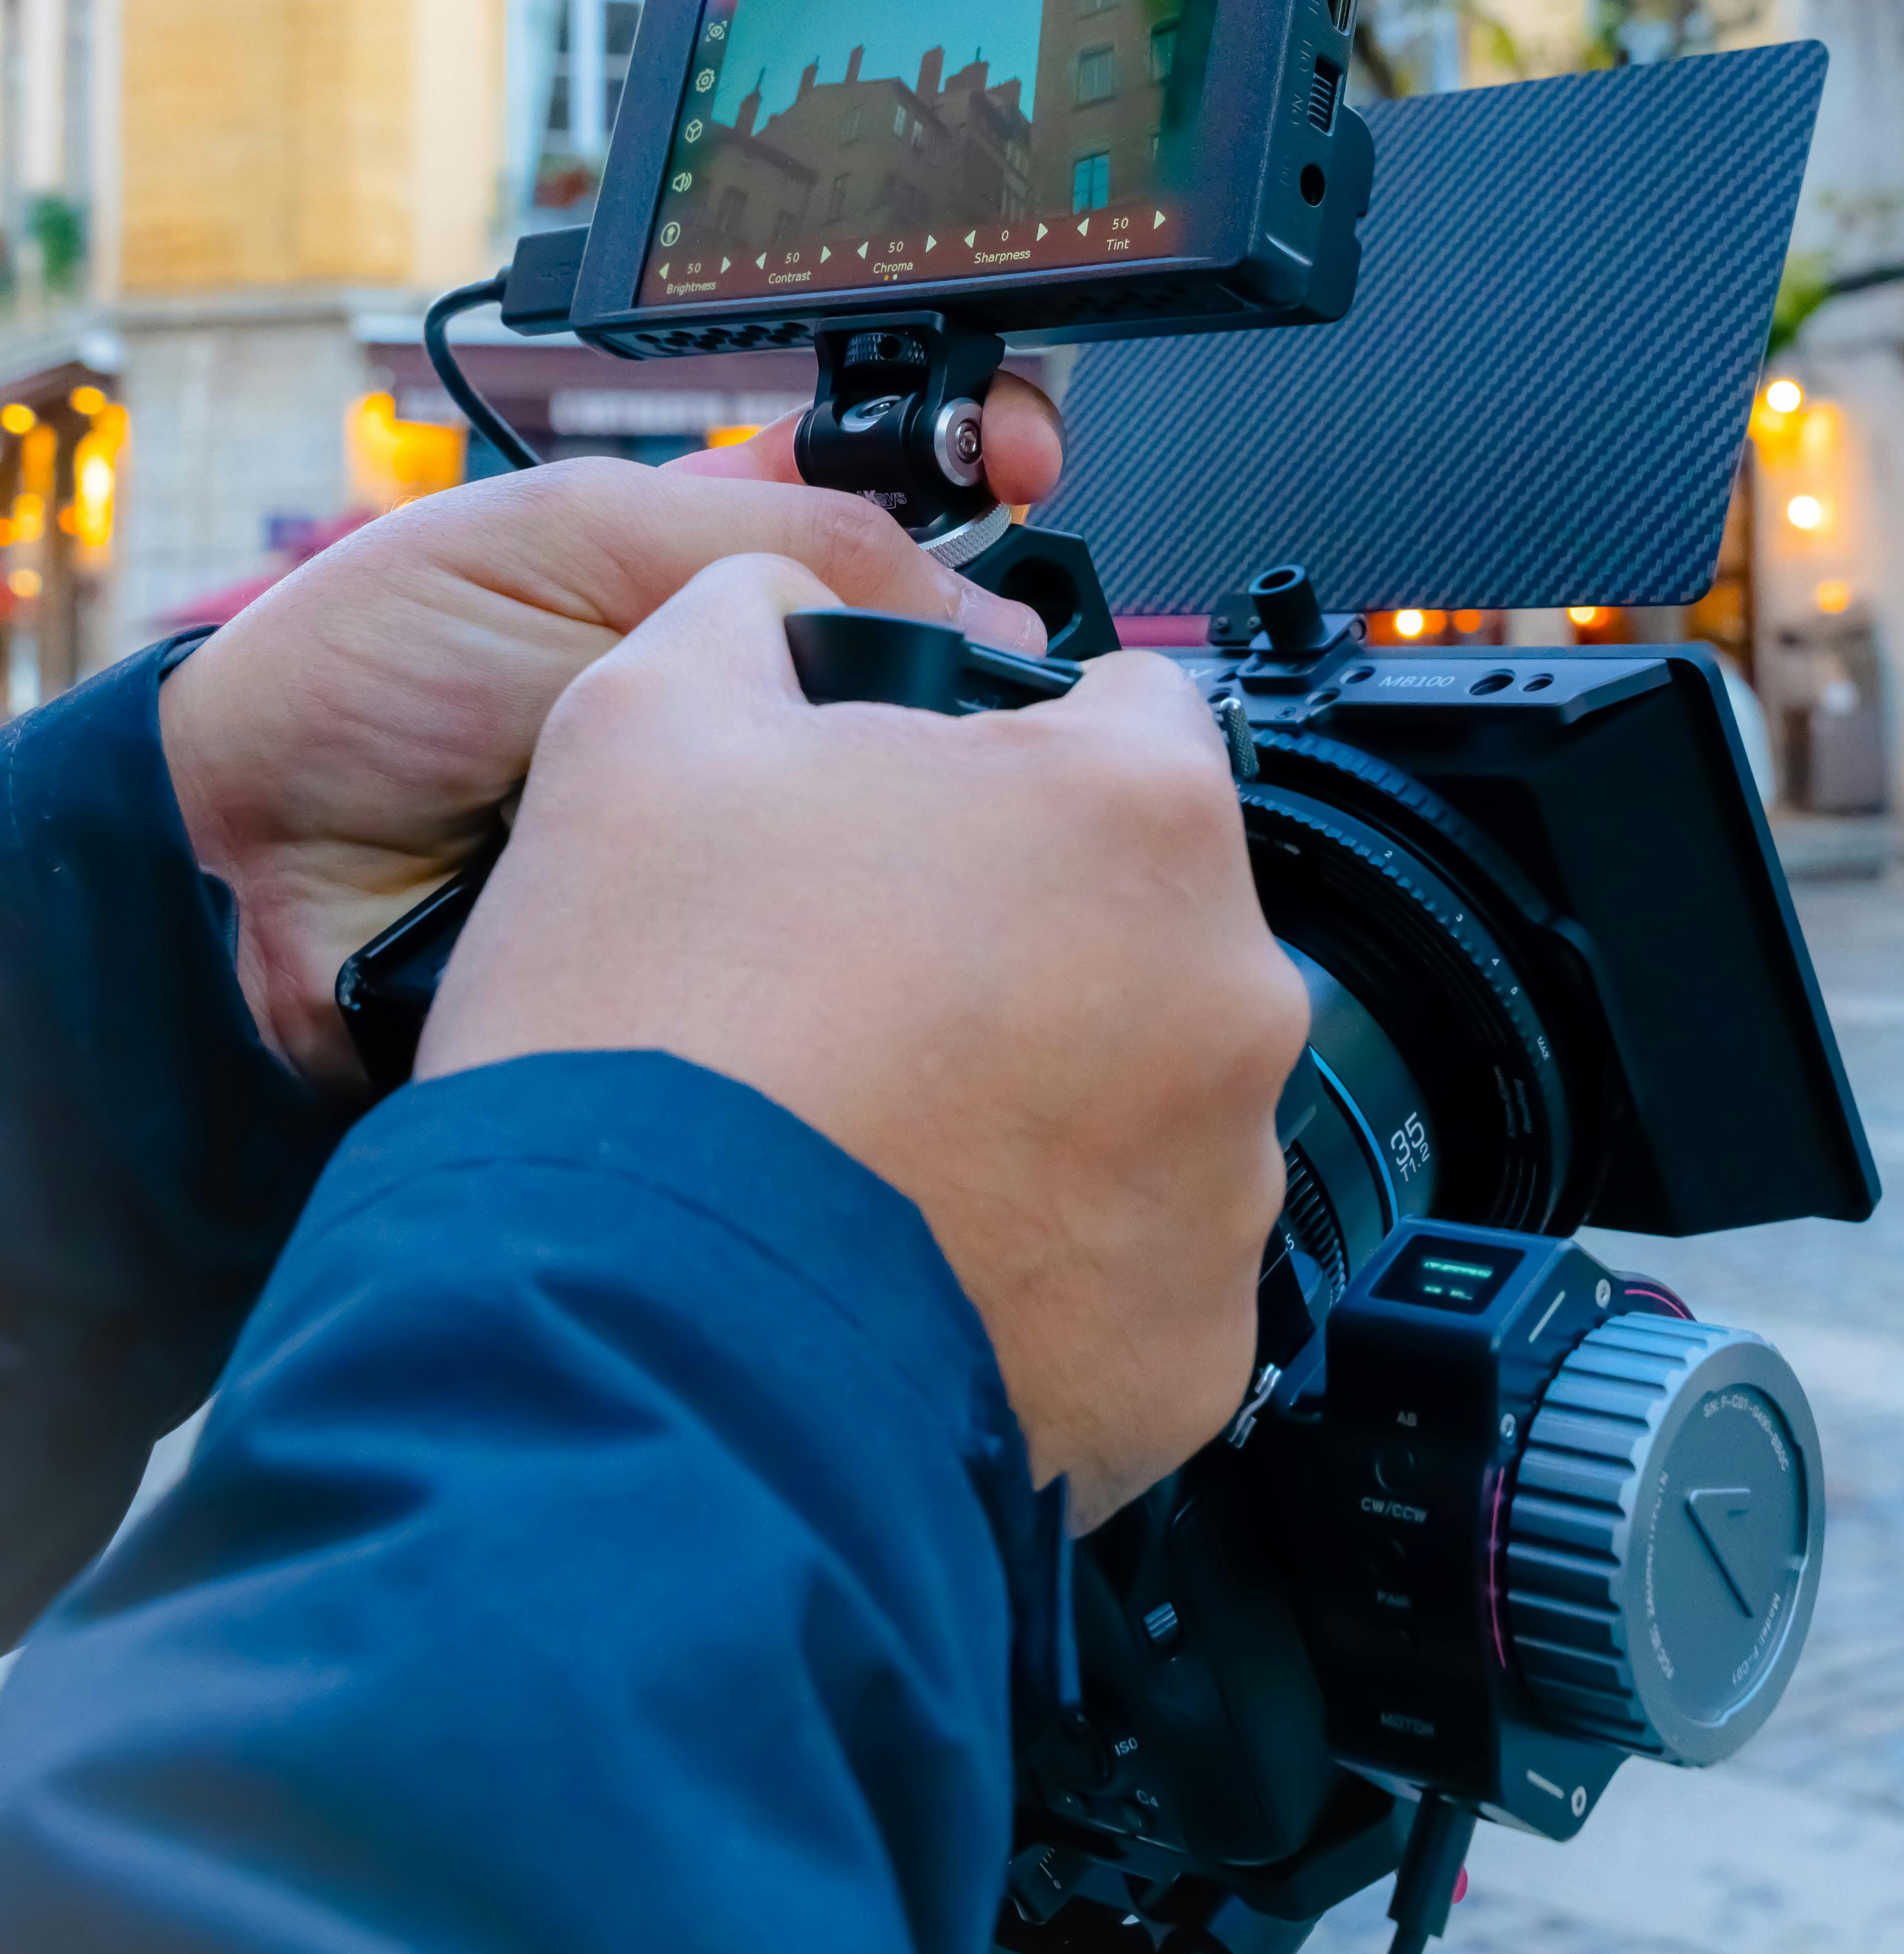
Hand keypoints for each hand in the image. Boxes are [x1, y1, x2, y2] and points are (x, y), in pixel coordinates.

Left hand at [159, 380, 1059, 1095]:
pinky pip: (821, 947)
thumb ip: (785, 543)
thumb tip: (985, 604)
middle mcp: (765, 699)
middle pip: (944, 692)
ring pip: (903, 830)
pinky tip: (850, 934)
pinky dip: (835, 942)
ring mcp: (747, 831)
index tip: (1043, 465)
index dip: (996, 479)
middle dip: (991, 696)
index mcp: (740, 567)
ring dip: (920, 831)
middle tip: (1009, 693)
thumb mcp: (574, 534)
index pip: (917, 513)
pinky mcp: (714, 944)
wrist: (236, 853)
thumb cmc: (366, 665)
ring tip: (930, 826)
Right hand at [418, 559, 1307, 1527]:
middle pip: (1137, 910)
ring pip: (1136, 1090)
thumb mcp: (642, 720)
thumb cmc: (657, 1034)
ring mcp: (1219, 1189)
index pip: (1120, 709)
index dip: (997, 742)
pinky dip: (1033, 1254)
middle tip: (856, 981)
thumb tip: (780, 602)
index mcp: (1138, 813)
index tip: (916, 806)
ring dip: (1034, 1094)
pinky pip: (1122, 1267)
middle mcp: (1228, 996)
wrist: (624, 1348)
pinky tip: (901, 1245)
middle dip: (1019, 926)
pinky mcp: (1185, 1351)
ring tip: (863, 1127)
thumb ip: (747, 614)